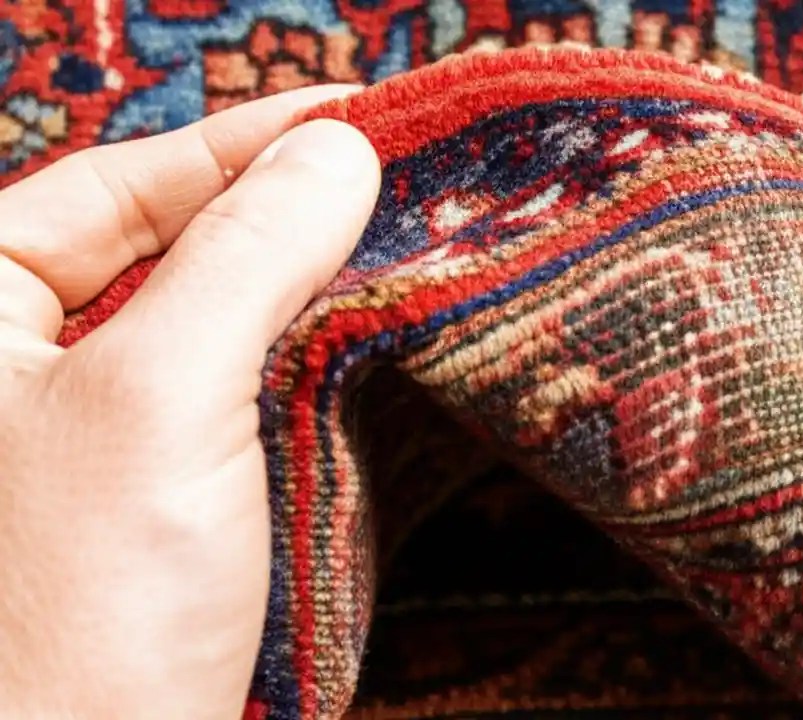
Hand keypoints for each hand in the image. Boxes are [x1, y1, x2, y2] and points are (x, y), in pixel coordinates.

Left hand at [0, 87, 379, 717]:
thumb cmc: (72, 618)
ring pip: (203, 324)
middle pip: (160, 247)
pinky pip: (227, 399)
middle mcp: (15, 372)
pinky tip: (360, 351)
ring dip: (296, 289)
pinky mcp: (146, 503)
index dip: (238, 144)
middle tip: (389, 182)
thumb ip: (243, 257)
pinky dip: (297, 368)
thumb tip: (334, 152)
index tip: (352, 118)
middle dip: (276, 213)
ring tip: (393, 252)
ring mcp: (82, 443)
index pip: (110, 187)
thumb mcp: (156, 400)